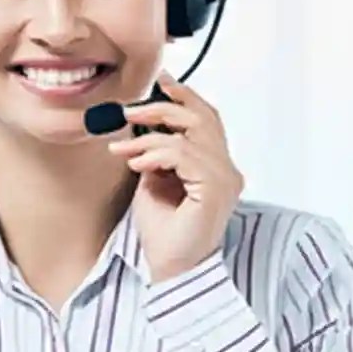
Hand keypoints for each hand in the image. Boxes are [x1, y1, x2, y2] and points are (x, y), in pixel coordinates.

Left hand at [106, 71, 243, 283]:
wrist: (169, 269)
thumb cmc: (163, 232)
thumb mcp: (154, 181)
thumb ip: (156, 153)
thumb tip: (139, 122)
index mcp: (217, 167)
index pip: (207, 120)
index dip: (185, 97)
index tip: (160, 82)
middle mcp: (228, 171)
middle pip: (203, 118)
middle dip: (164, 106)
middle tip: (130, 109)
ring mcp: (225, 180)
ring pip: (191, 133)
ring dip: (150, 132)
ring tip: (124, 144)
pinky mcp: (214, 190)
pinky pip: (183, 154)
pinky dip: (154, 153)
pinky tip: (136, 163)